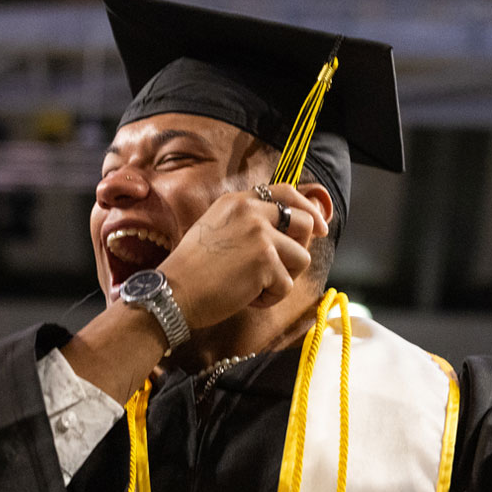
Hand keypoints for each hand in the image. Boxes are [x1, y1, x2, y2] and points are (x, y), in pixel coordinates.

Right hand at [159, 183, 329, 328]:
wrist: (172, 292)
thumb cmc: (191, 271)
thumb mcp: (216, 229)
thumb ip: (248, 223)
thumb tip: (290, 232)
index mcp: (238, 201)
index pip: (287, 192)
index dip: (308, 209)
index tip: (319, 227)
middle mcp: (251, 211)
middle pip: (304, 224)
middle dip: (299, 250)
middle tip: (280, 270)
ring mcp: (260, 234)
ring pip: (301, 258)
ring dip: (282, 279)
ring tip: (254, 287)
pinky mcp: (265, 261)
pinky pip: (287, 285)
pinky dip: (270, 299)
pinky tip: (246, 297)